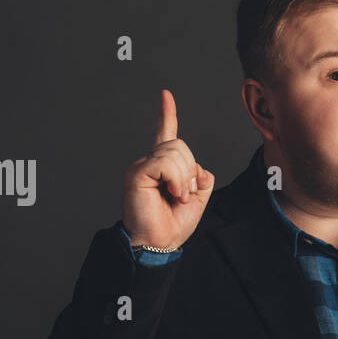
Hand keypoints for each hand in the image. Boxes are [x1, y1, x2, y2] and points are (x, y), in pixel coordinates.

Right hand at [121, 88, 214, 248]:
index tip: (166, 96)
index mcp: (163, 167)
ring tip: (177, 196)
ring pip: (175, 151)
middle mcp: (149, 162)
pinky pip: (165, 162)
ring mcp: (141, 166)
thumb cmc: (173, 225)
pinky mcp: (137, 173)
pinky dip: (176, 178)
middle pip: (180, 144)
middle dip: (190, 169)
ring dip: (184, 176)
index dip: (168, 115)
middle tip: (183, 194)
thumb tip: (200, 168)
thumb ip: (200, 179)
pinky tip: (172, 193)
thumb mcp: (197, 199)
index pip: (166, 134)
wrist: (159, 243)